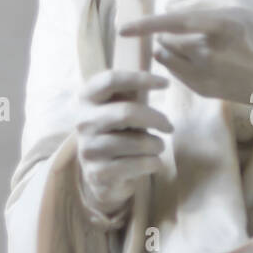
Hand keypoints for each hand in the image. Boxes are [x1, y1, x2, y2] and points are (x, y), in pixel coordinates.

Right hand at [75, 69, 172, 217]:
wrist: (100, 174)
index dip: (140, 78)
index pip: (111, 80)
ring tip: (158, 146)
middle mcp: (83, 122)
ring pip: (137, 142)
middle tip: (169, 126)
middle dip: (156, 119)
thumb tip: (160, 79)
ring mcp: (88, 149)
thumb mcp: (118, 108)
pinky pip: (138, 164)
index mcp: (86, 99)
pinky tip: (153, 162)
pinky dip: (154, 163)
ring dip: (157, 145)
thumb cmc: (117, 133)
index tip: (166, 83)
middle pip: (126, 112)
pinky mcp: (98, 173)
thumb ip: (131, 92)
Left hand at [119, 0, 252, 105]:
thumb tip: (169, 8)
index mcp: (218, 25)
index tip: (123, 28)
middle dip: (166, 32)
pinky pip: (177, 74)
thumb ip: (202, 2)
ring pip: (168, 58)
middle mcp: (208, 52)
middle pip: (166, 40)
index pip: (171, 23)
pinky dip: (178, 64)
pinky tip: (198, 59)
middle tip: (184, 30)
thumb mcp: (241, 3)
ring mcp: (206, 75)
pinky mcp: (206, 91)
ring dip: (169, 49)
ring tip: (192, 44)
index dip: (145, 25)